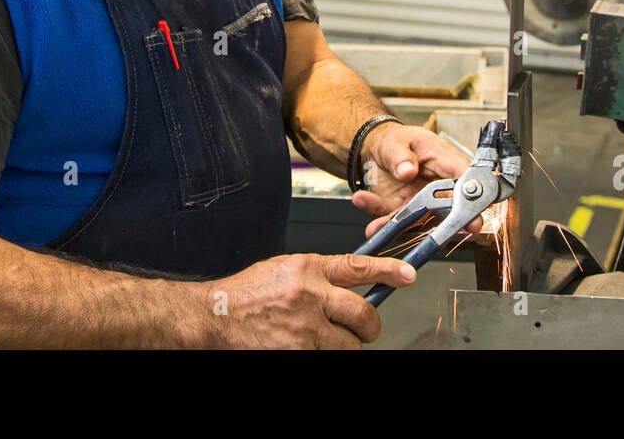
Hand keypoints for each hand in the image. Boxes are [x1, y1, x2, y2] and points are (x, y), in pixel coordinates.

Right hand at [206, 253, 415, 348]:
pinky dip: (321, 353)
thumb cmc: (248, 293)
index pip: (358, 266)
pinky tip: (303, 345)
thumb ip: (319, 275)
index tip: (407, 274)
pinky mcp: (298, 352)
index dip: (388, 270)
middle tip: (363, 328)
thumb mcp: (286, 269)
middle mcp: (309, 295)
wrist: (215, 316)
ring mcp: (304, 327)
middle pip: (363, 313)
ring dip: (343, 345)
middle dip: (369, 325)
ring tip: (322, 338)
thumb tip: (352, 284)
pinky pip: (327, 356)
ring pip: (350, 344)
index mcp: (307, 268)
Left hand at [352, 124, 483, 238]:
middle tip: (432, 229)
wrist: (374, 150)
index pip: (464, 178)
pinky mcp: (403, 211)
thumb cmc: (395, 142)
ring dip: (400, 224)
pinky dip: (379, 219)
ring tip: (380, 223)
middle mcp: (437, 185)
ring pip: (419, 220)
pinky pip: (394, 219)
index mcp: (443, 160)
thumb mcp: (395, 142)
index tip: (473, 216)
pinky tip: (365, 205)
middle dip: (443, 224)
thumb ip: (400, 156)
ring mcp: (421, 201)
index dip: (472, 199)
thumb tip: (408, 170)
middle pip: (449, 207)